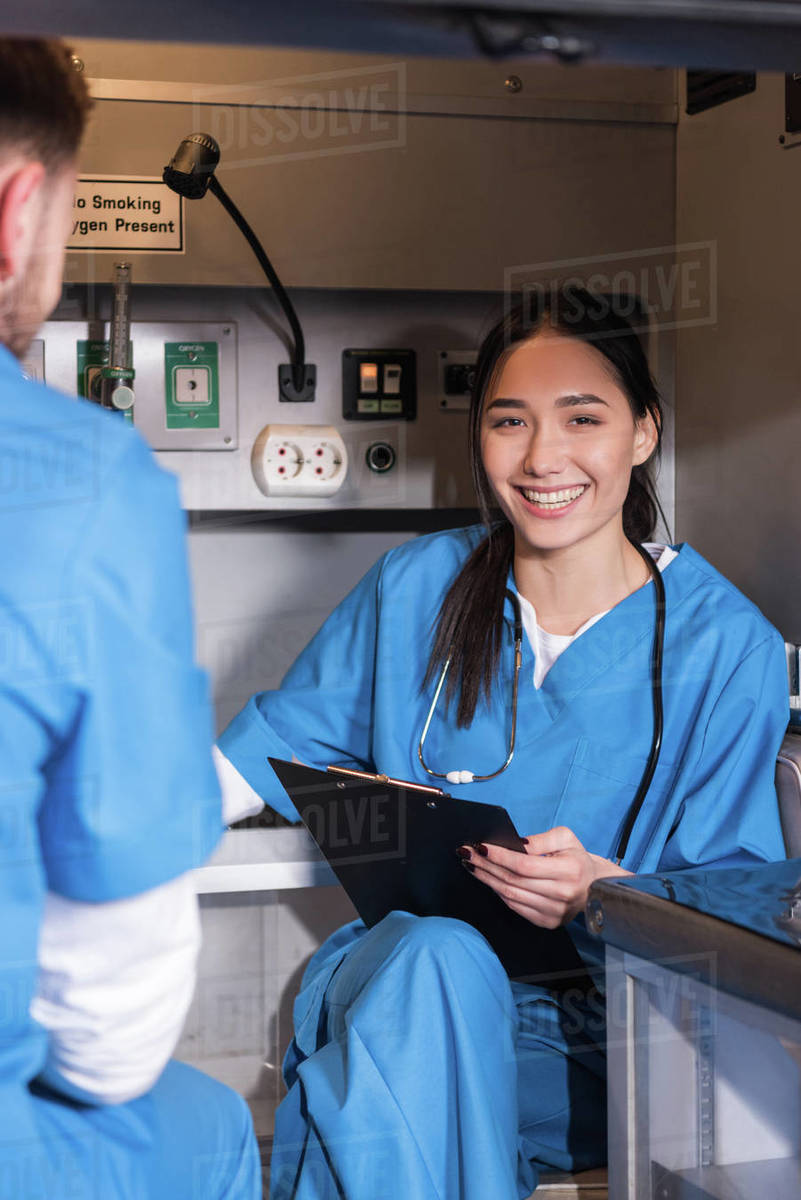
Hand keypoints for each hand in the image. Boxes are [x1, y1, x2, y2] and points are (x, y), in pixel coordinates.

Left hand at [457, 826, 630, 927]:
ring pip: (511, 896)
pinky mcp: (549, 923)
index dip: (500, 856)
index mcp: (570, 870)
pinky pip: (516, 907)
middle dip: (486, 866)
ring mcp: (555, 912)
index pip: (525, 865)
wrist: (596, 886)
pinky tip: (490, 881)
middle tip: (466, 853)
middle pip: (514, 881)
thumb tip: (515, 844)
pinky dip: (500, 893)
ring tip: (472, 866)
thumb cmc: (577, 858)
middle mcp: (563, 894)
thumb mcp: (565, 838)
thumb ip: (540, 839)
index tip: (480, 846)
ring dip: (488, 880)